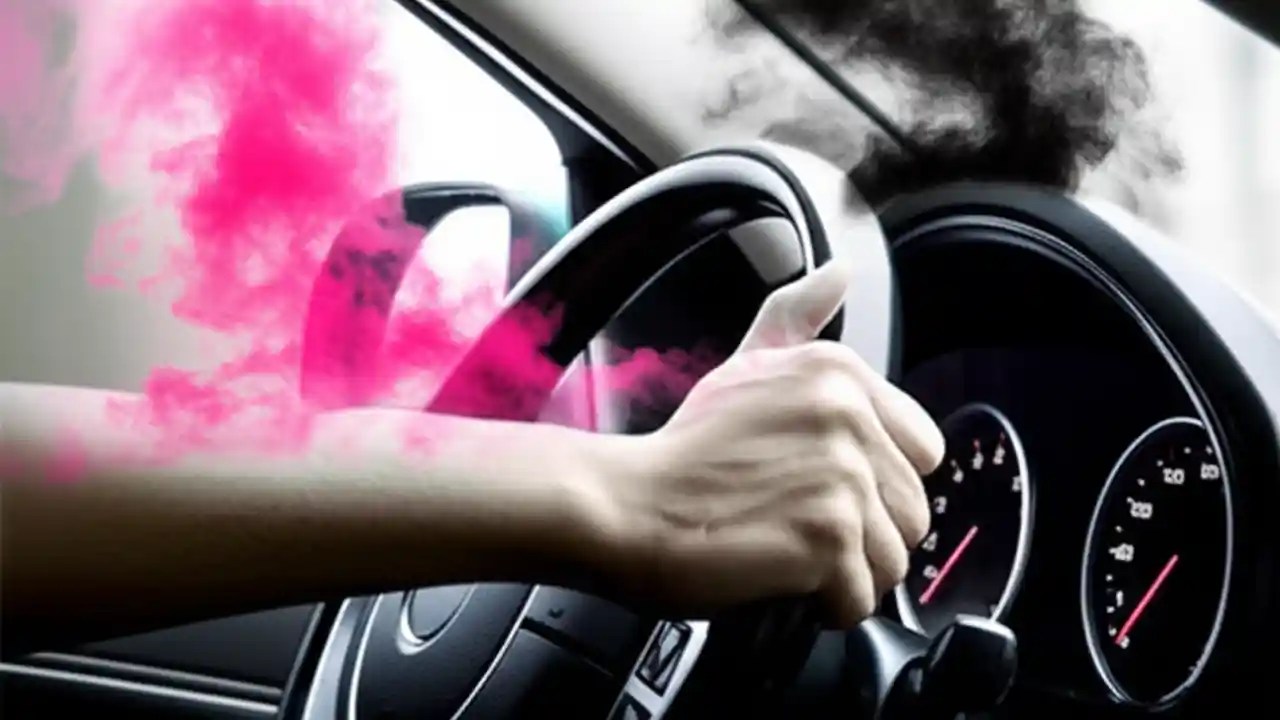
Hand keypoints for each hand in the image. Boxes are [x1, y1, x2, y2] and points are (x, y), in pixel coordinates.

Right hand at [606, 261, 944, 626]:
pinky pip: (862, 596)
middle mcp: (847, 414)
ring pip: (893, 558)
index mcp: (837, 371)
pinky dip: (824, 606)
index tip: (817, 485)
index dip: (873, 480)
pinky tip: (781, 579)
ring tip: (787, 554)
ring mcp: (840, 474)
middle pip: (911, 510)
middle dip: (860, 533)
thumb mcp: (744, 367)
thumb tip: (838, 270)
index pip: (922, 450)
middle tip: (793, 525)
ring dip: (845, 573)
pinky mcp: (827, 535)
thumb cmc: (681, 451)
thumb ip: (794, 319)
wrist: (624, 507)